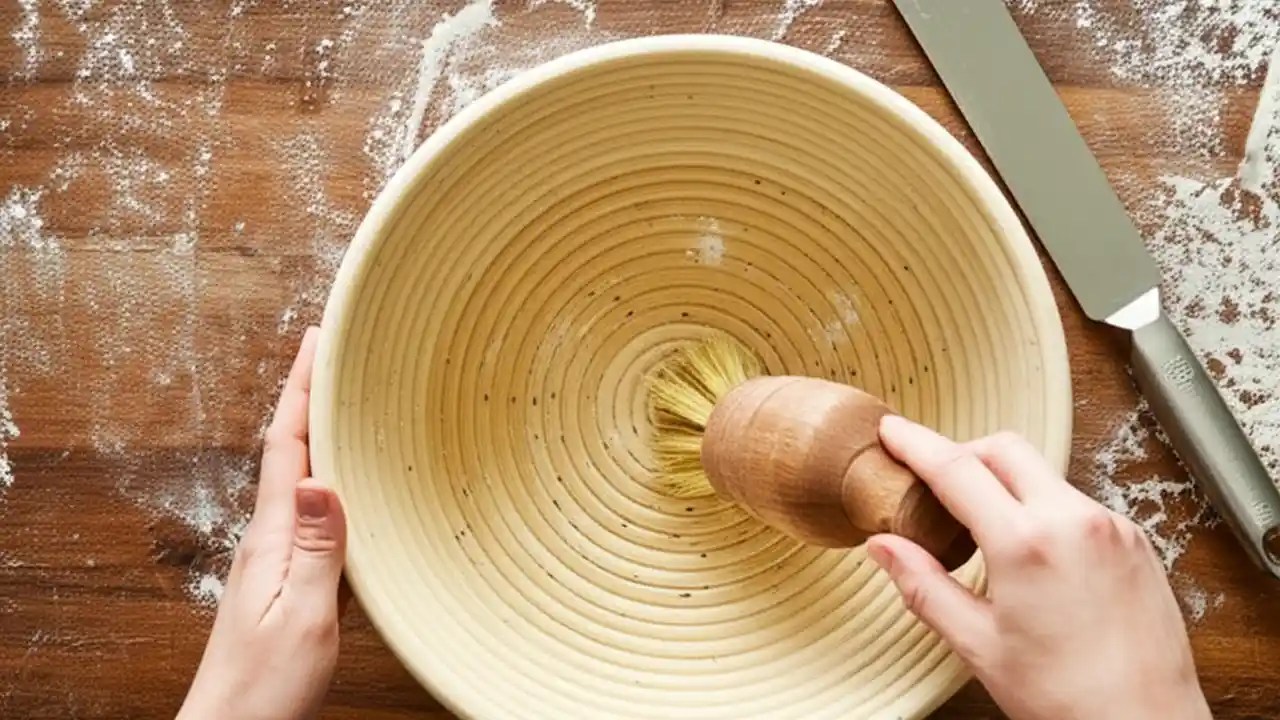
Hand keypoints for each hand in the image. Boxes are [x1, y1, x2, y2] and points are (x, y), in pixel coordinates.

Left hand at [178, 327, 346, 719]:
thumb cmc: (265, 686)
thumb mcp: (303, 616)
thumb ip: (317, 549)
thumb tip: (321, 479)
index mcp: (272, 537)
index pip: (287, 445)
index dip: (301, 388)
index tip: (316, 340)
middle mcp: (271, 540)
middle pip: (292, 451)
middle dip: (311, 396)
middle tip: (335, 354)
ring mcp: (278, 560)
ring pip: (304, 480)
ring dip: (323, 434)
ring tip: (348, 402)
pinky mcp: (290, 582)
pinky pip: (315, 516)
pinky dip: (335, 483)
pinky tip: (351, 486)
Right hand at [866, 416, 1209, 719]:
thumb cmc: (1069, 699)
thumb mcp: (978, 644)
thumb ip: (924, 585)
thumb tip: (884, 546)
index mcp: (1026, 543)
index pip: (955, 468)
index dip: (914, 443)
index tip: (891, 431)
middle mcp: (1074, 521)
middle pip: (1003, 448)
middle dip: (962, 453)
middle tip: (932, 481)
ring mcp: (1110, 527)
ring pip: (1043, 473)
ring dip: (1005, 482)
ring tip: (982, 530)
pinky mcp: (1133, 540)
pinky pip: (1075, 501)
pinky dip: (1042, 508)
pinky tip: (1030, 551)